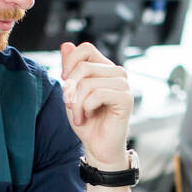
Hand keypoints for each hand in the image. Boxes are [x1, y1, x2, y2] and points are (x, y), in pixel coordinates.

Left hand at [60, 41, 132, 167]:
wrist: (97, 146)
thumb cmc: (87, 121)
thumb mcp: (72, 92)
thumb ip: (70, 69)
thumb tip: (66, 45)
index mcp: (104, 68)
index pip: (86, 48)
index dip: (70, 62)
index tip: (65, 80)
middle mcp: (117, 73)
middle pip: (83, 66)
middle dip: (70, 89)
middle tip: (71, 105)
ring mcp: (124, 85)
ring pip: (88, 82)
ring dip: (78, 102)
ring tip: (80, 115)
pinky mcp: (127, 99)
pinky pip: (97, 94)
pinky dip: (86, 107)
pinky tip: (89, 116)